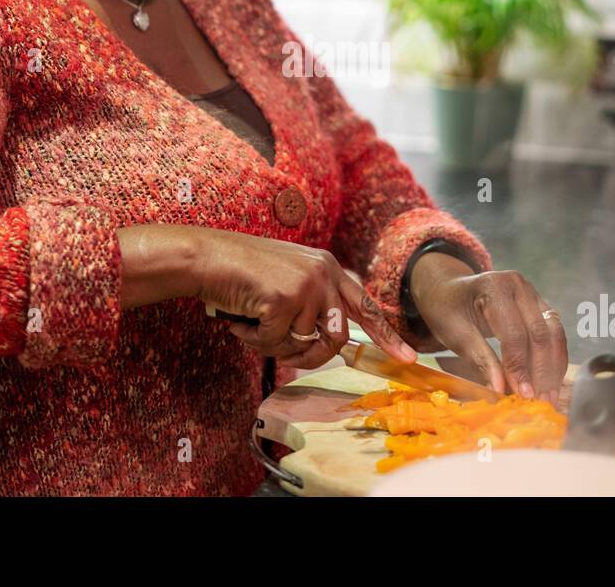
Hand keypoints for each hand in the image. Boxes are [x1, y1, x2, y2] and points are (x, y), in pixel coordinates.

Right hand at [187, 227, 416, 369]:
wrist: (207, 256)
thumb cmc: (242, 273)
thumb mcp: (289, 280)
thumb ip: (313, 303)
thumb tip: (327, 344)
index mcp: (330, 267)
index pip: (366, 306)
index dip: (386, 334)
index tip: (406, 357)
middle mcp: (325, 273)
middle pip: (337, 337)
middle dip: (312, 356)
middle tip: (282, 351)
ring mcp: (307, 285)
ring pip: (305, 345)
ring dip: (276, 347)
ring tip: (253, 327)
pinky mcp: (285, 299)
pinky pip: (276, 343)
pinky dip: (254, 340)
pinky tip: (239, 321)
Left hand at [409, 254, 567, 400]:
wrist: (448, 290)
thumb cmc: (447, 310)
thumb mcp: (455, 334)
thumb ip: (481, 359)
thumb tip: (500, 390)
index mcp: (494, 287)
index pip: (514, 333)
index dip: (519, 367)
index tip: (522, 395)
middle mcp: (518, 286)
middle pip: (540, 333)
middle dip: (542, 371)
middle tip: (541, 401)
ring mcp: (532, 293)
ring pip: (554, 333)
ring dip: (553, 367)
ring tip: (549, 396)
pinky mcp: (539, 305)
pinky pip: (554, 333)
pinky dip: (553, 358)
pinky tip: (549, 381)